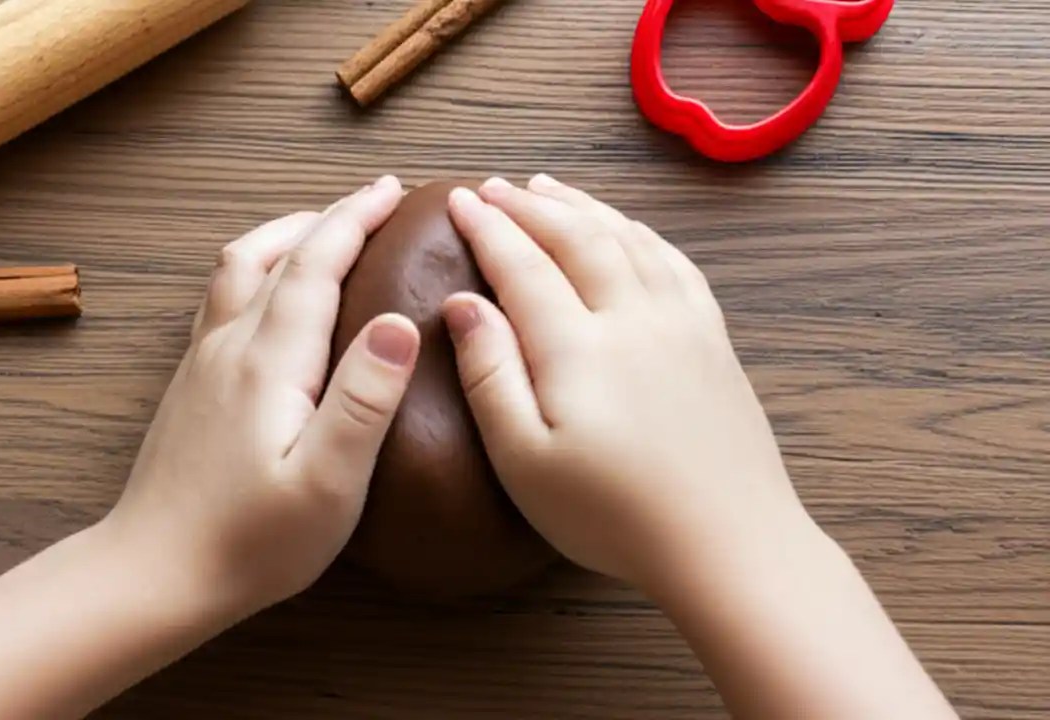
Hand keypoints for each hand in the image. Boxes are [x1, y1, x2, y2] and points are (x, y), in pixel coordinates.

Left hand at [106, 176, 419, 622]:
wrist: (153, 574)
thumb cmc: (249, 542)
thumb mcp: (328, 482)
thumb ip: (365, 399)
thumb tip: (401, 323)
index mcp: (270, 361)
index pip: (316, 263)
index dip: (356, 218)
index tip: (394, 189)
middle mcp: (229, 346)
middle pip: (276, 252)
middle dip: (329, 217)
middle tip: (376, 201)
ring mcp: (203, 363)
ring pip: (239, 266)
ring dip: (286, 235)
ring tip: (327, 229)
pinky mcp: (192, 385)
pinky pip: (223, 298)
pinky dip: (257, 268)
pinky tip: (271, 291)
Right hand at [441, 174, 811, 592]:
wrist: (728, 544)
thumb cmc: (612, 515)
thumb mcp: (524, 460)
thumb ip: (489, 374)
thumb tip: (462, 303)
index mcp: (577, 346)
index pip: (522, 264)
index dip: (487, 228)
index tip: (456, 202)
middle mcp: (632, 316)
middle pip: (576, 237)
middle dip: (529, 205)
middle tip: (493, 187)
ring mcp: (681, 323)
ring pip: (627, 238)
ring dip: (583, 206)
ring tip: (548, 188)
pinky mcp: (713, 340)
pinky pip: (674, 261)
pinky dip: (640, 232)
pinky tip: (628, 229)